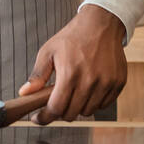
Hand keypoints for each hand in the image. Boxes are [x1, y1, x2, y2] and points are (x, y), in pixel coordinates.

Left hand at [19, 4, 127, 123]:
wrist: (101, 25)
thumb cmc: (71, 38)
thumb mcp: (48, 51)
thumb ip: (37, 74)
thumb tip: (25, 92)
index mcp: (70, 74)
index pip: (56, 108)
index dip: (45, 117)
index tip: (38, 119)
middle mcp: (90, 81)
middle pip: (72, 113)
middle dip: (61, 112)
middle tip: (56, 103)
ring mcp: (106, 83)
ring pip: (89, 111)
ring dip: (78, 107)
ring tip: (73, 93)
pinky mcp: (118, 83)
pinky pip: (104, 104)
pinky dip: (94, 102)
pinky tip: (87, 90)